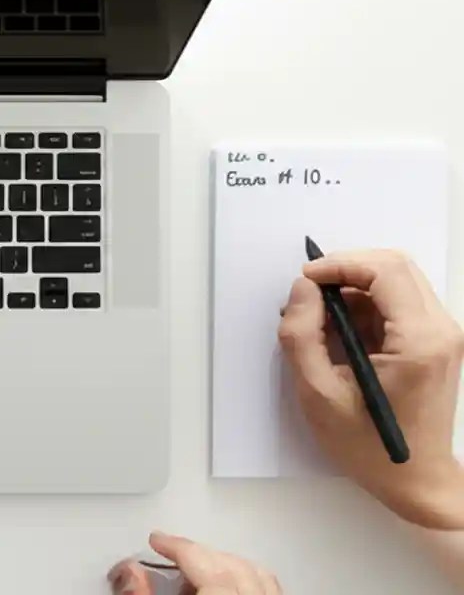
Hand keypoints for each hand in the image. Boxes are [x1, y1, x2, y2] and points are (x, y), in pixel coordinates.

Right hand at [108, 532, 280, 593]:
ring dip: (226, 564)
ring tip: (199, 570)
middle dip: (199, 553)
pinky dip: (249, 580)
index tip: (157, 539)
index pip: (200, 558)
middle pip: (231, 563)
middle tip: (171, 556)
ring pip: (258, 574)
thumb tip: (131, 572)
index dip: (174, 544)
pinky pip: (271, 590)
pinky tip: (230, 586)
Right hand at [278, 250, 463, 528]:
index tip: (306, 280)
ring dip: (356, 289)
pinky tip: (341, 333)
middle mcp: (441, 332)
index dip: (340, 265)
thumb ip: (302, 335)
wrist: (415, 481)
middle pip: (396, 267)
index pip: (386, 272)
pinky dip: (367, 306)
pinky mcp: (437, 344)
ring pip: (398, 282)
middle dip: (348, 270)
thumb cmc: (368, 448)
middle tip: (311, 292)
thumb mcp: (318, 394)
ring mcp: (444, 337)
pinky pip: (401, 304)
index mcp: (420, 342)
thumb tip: (302, 290)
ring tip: (320, 319)